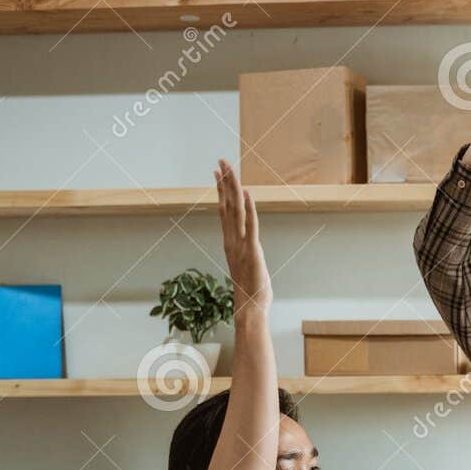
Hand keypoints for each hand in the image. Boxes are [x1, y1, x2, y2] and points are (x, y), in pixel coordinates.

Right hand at [215, 158, 270, 313]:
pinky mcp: (252, 251)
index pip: (224, 211)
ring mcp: (240, 245)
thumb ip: (246, 253)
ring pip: (235, 210)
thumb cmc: (251, 292)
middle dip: (224, 181)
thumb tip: (249, 248)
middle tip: (221, 161)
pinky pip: (250, 226)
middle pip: (227, 205)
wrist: (249, 308)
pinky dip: (249, 209)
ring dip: (233, 188)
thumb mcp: (247, 266)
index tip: (217, 174)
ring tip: (229, 168)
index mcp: (230, 242)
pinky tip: (247, 193)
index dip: (221, 191)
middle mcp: (232, 240)